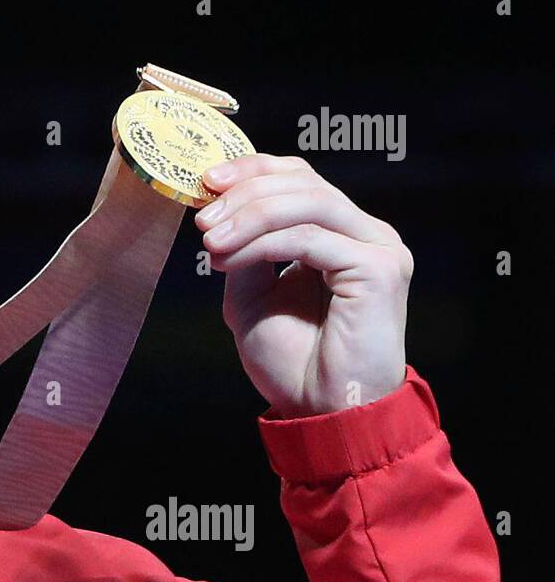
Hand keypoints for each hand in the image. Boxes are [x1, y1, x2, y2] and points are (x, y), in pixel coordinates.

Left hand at [193, 153, 411, 416]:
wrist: (321, 412)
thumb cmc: (293, 362)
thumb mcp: (252, 295)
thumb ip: (244, 250)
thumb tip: (219, 214)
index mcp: (340, 233)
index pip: (299, 178)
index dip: (253, 170)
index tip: (207, 180)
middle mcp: (366, 233)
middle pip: (303, 182)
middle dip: (244, 194)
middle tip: (202, 220)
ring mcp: (378, 248)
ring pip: (307, 203)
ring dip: (248, 217)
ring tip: (210, 242)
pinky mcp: (379, 269)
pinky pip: (309, 238)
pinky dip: (261, 244)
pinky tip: (229, 261)